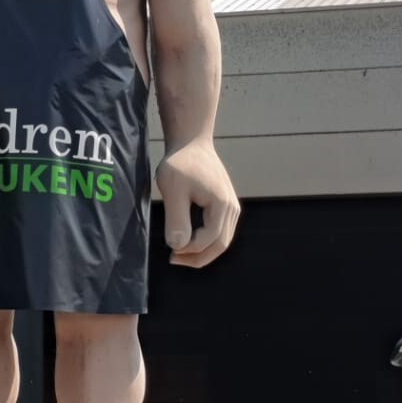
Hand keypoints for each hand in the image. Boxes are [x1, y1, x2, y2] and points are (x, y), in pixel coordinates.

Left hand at [157, 139, 239, 268]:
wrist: (191, 143)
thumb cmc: (180, 163)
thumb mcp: (173, 189)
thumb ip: (176, 218)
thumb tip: (177, 246)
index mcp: (221, 204)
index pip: (209, 239)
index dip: (189, 250)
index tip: (169, 249)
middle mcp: (232, 208)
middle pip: (220, 245)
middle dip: (197, 257)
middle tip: (173, 259)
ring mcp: (232, 207)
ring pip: (222, 241)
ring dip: (202, 252)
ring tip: (179, 253)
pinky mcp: (227, 206)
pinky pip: (221, 232)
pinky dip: (206, 242)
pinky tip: (188, 241)